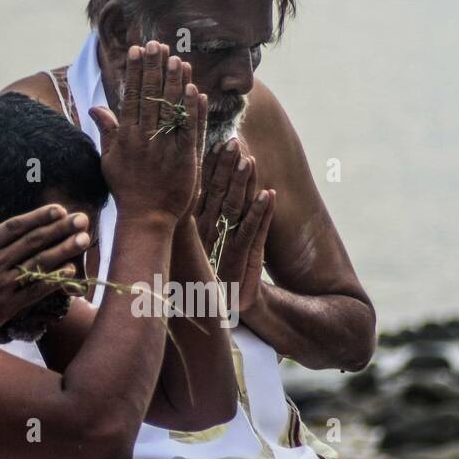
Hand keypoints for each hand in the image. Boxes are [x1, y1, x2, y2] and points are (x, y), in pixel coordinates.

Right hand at [0, 202, 90, 338]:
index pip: (16, 227)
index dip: (40, 217)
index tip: (59, 210)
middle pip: (34, 242)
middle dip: (60, 229)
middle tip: (82, 219)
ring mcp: (4, 284)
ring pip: (40, 263)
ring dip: (64, 250)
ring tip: (84, 239)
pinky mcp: (9, 305)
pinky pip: (36, 290)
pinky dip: (54, 280)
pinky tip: (71, 272)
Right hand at [89, 40, 204, 224]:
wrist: (146, 218)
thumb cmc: (127, 191)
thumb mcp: (110, 161)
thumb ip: (107, 132)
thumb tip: (95, 107)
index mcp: (126, 137)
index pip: (130, 96)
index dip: (134, 72)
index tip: (137, 50)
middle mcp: (144, 139)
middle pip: (150, 97)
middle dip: (154, 68)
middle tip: (158, 44)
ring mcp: (165, 148)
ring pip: (170, 109)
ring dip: (174, 82)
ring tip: (178, 59)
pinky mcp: (184, 159)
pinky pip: (189, 130)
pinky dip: (192, 110)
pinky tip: (195, 90)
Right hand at [195, 143, 274, 312]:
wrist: (212, 317)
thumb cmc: (204, 275)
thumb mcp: (194, 244)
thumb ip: (194, 215)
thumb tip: (191, 184)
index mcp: (191, 229)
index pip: (201, 191)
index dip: (210, 167)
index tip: (216, 142)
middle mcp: (204, 237)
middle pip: (217, 196)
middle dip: (226, 168)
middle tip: (233, 142)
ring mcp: (221, 250)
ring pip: (233, 211)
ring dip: (243, 185)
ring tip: (249, 160)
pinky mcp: (240, 264)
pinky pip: (251, 236)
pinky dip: (260, 215)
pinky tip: (268, 195)